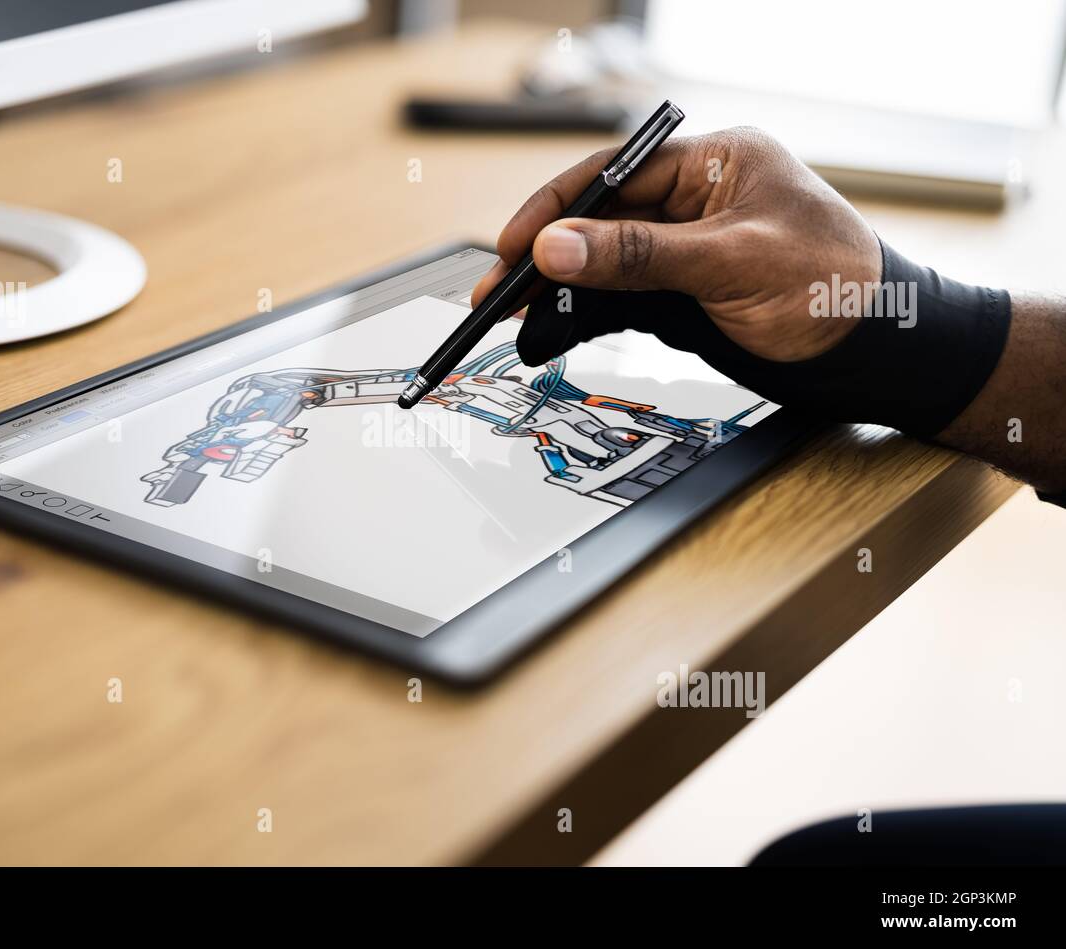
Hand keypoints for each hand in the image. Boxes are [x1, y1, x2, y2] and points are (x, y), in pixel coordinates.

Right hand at [471, 127, 880, 365]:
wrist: (882, 355)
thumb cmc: (838, 288)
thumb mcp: (731, 264)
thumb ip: (638, 256)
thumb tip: (558, 248)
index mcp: (716, 163)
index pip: (615, 174)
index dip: (556, 209)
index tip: (515, 245)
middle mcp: (696, 201)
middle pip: (600, 221)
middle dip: (546, 257)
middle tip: (497, 293)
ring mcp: (689, 250)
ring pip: (605, 266)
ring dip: (559, 293)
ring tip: (513, 319)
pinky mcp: (687, 295)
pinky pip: (623, 301)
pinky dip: (587, 318)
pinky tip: (552, 334)